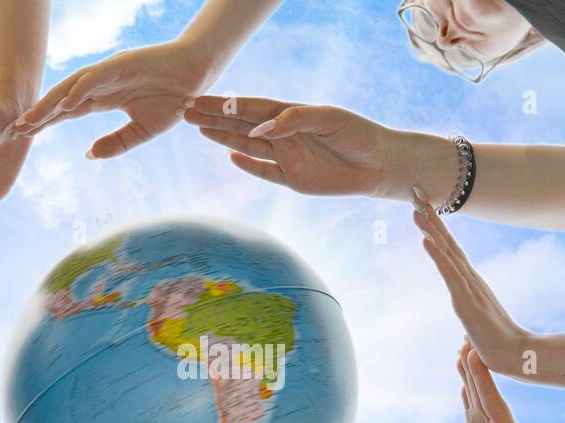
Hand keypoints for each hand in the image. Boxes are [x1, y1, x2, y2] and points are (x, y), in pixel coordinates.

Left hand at [11, 41, 212, 157]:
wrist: (197, 78)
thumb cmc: (173, 101)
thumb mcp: (141, 132)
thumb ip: (115, 143)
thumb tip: (88, 155)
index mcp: (103, 99)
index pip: (66, 111)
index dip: (45, 122)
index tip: (24, 136)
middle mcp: (100, 84)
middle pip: (62, 100)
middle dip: (39, 114)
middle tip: (15, 130)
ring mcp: (109, 73)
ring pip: (71, 88)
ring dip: (50, 103)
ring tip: (31, 119)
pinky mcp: (121, 65)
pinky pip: (94, 79)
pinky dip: (79, 90)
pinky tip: (64, 105)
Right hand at [185, 97, 406, 197]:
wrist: (379, 165)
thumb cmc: (358, 135)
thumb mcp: (329, 119)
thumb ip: (295, 120)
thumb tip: (262, 128)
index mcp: (291, 114)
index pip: (251, 108)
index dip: (225, 105)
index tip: (200, 101)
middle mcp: (285, 134)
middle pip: (242, 125)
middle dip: (215, 119)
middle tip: (186, 113)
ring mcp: (287, 157)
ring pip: (248, 146)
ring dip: (224, 138)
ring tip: (198, 129)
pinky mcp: (293, 179)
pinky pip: (265, 172)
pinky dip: (248, 165)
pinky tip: (231, 156)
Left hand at [413, 192, 532, 374]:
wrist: (515, 356)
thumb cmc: (495, 340)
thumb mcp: (476, 321)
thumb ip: (471, 314)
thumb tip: (464, 326)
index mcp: (469, 280)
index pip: (449, 248)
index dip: (435, 225)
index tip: (421, 205)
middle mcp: (469, 278)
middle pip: (446, 242)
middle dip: (430, 217)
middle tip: (414, 191)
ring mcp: (468, 288)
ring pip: (446, 253)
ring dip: (431, 229)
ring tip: (416, 209)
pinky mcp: (466, 301)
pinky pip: (449, 274)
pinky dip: (437, 256)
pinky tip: (426, 240)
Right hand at [458, 344, 545, 422]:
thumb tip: (475, 414)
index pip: (488, 397)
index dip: (477, 373)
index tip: (468, 349)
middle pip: (484, 392)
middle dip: (473, 368)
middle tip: (463, 341)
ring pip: (478, 402)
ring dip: (470, 380)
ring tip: (463, 360)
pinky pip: (476, 418)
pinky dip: (470, 402)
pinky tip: (468, 398)